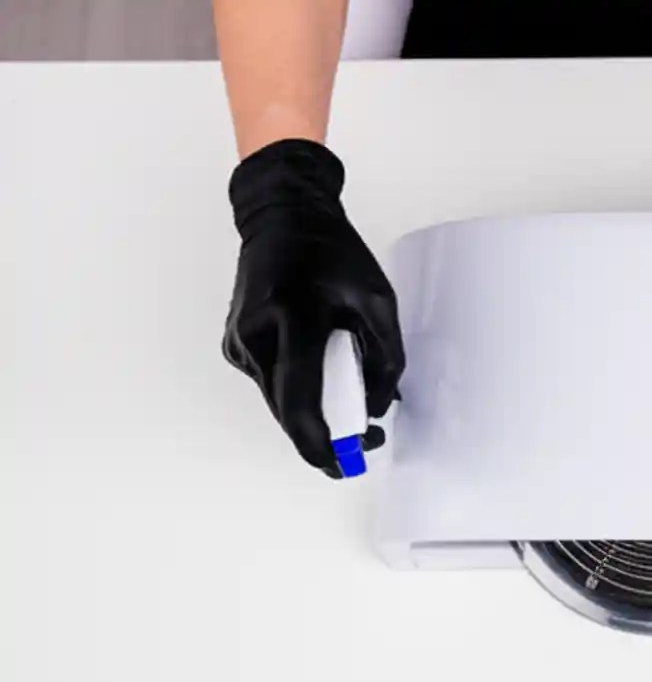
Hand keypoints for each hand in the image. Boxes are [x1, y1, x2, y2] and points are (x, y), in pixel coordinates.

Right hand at [222, 139, 404, 476]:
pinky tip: (321, 368)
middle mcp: (257, 333)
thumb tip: (377, 407)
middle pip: (290, 410)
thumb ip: (384, 357)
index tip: (343, 463)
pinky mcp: (235, 346)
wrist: (282, 218)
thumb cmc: (333, 254)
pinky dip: (300, 388)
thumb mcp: (378, 299)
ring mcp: (240, 342)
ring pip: (281, 401)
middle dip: (328, 435)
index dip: (321, 442)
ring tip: (354, 404)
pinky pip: (273, 383)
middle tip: (366, 440)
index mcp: (294, 315)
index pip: (301, 399)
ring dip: (315, 413)